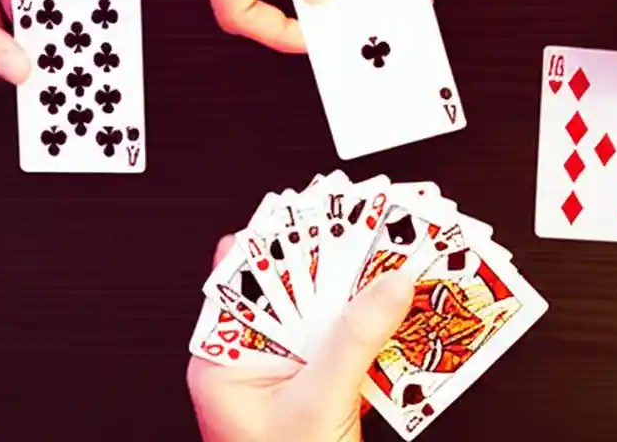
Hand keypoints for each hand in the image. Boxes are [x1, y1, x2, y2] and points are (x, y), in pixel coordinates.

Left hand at [187, 236, 414, 441]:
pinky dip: (369, 328)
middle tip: (366, 233)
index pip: (243, 279)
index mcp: (222, 361)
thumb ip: (354, 342)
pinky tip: (394, 314)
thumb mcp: (318, 404)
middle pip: (289, 292)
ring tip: (388, 266)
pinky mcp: (320, 389)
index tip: (316, 213)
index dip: (279, 242)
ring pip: (320, 316)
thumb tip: (389, 285)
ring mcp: (287, 375)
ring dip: (354, 295)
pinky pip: (344, 344)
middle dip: (329, 263)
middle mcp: (250, 362)